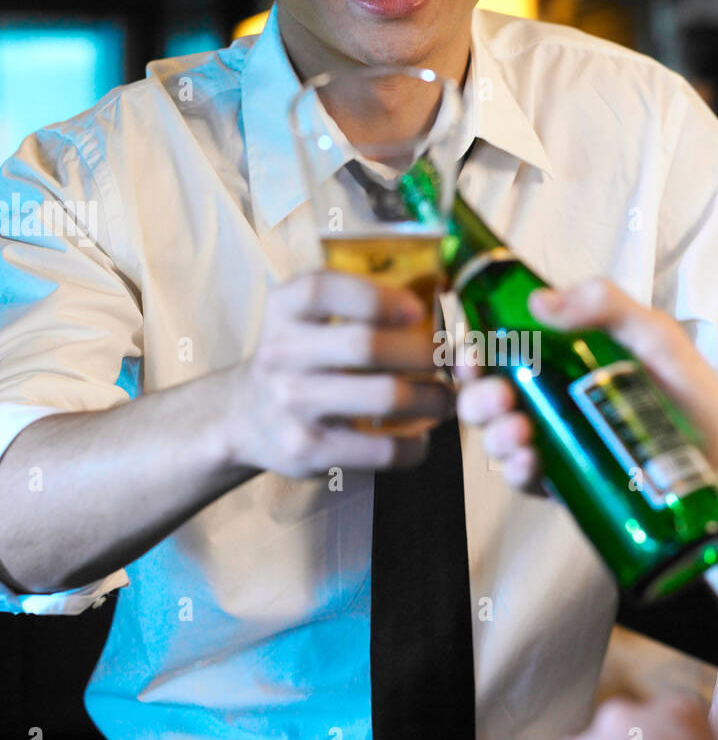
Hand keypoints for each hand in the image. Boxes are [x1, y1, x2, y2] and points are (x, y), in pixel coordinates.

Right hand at [226, 270, 453, 478]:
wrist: (245, 418)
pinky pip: (379, 449)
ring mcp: (291, 403)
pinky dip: (413, 446)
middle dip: (424, 353)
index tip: (417, 311)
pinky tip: (420, 440)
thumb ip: (357, 307)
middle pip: (366, 346)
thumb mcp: (307, 321)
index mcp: (284, 310)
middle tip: (451, 362)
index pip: (323, 290)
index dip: (378, 297)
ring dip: (431, 399)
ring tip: (445, 400)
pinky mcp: (306, 449)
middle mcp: (281, 353)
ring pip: (383, 396)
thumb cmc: (300, 361)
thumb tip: (444, 307)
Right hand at [456, 277, 717, 490]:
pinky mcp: (567, 481)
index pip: (501, 349)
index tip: (471, 353)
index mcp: (562, 358)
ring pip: (498, 437)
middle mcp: (550, 399)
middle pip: (487, 395)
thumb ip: (606, 305)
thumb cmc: (689, 394)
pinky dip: (517, 470)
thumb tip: (543, 300)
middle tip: (500, 396)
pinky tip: (529, 462)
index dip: (474, 351)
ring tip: (519, 431)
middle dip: (478, 396)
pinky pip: (525, 478)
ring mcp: (555, 441)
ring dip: (494, 434)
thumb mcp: (652, 335)